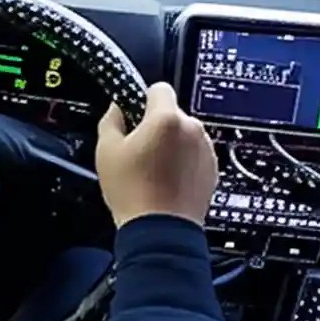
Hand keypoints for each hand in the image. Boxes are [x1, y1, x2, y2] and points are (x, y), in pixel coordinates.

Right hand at [95, 82, 217, 227]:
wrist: (161, 231)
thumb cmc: (133, 192)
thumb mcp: (107, 151)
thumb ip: (111, 120)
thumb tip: (117, 108)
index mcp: (166, 119)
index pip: (159, 89)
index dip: (143, 99)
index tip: (134, 116)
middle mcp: (192, 129)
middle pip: (172, 113)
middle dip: (157, 124)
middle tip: (139, 149)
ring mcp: (205, 150)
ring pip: (185, 133)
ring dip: (172, 143)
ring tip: (154, 170)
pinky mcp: (212, 169)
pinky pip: (195, 153)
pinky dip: (184, 161)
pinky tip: (168, 180)